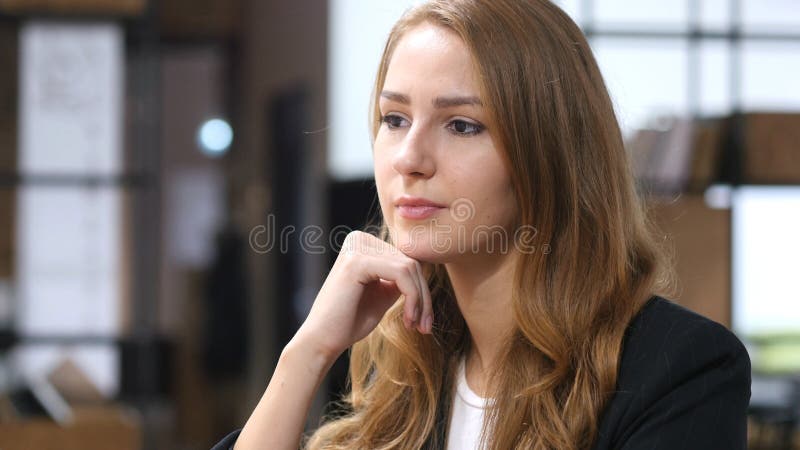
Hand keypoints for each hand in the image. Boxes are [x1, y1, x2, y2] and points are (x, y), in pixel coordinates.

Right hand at [294, 231, 432, 361]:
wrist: (322, 341)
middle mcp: (359, 239)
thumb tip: (425, 268)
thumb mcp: (383, 294)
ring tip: (416, 326)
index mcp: (363, 243)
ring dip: (420, 301)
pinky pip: (402, 273)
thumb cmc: (350, 322)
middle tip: (425, 327)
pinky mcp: (357, 262)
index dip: (422, 290)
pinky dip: (412, 298)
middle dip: (424, 297)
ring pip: (410, 268)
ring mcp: (356, 248)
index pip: (407, 259)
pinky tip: (408, 319)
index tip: (424, 320)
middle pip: (411, 262)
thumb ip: (400, 279)